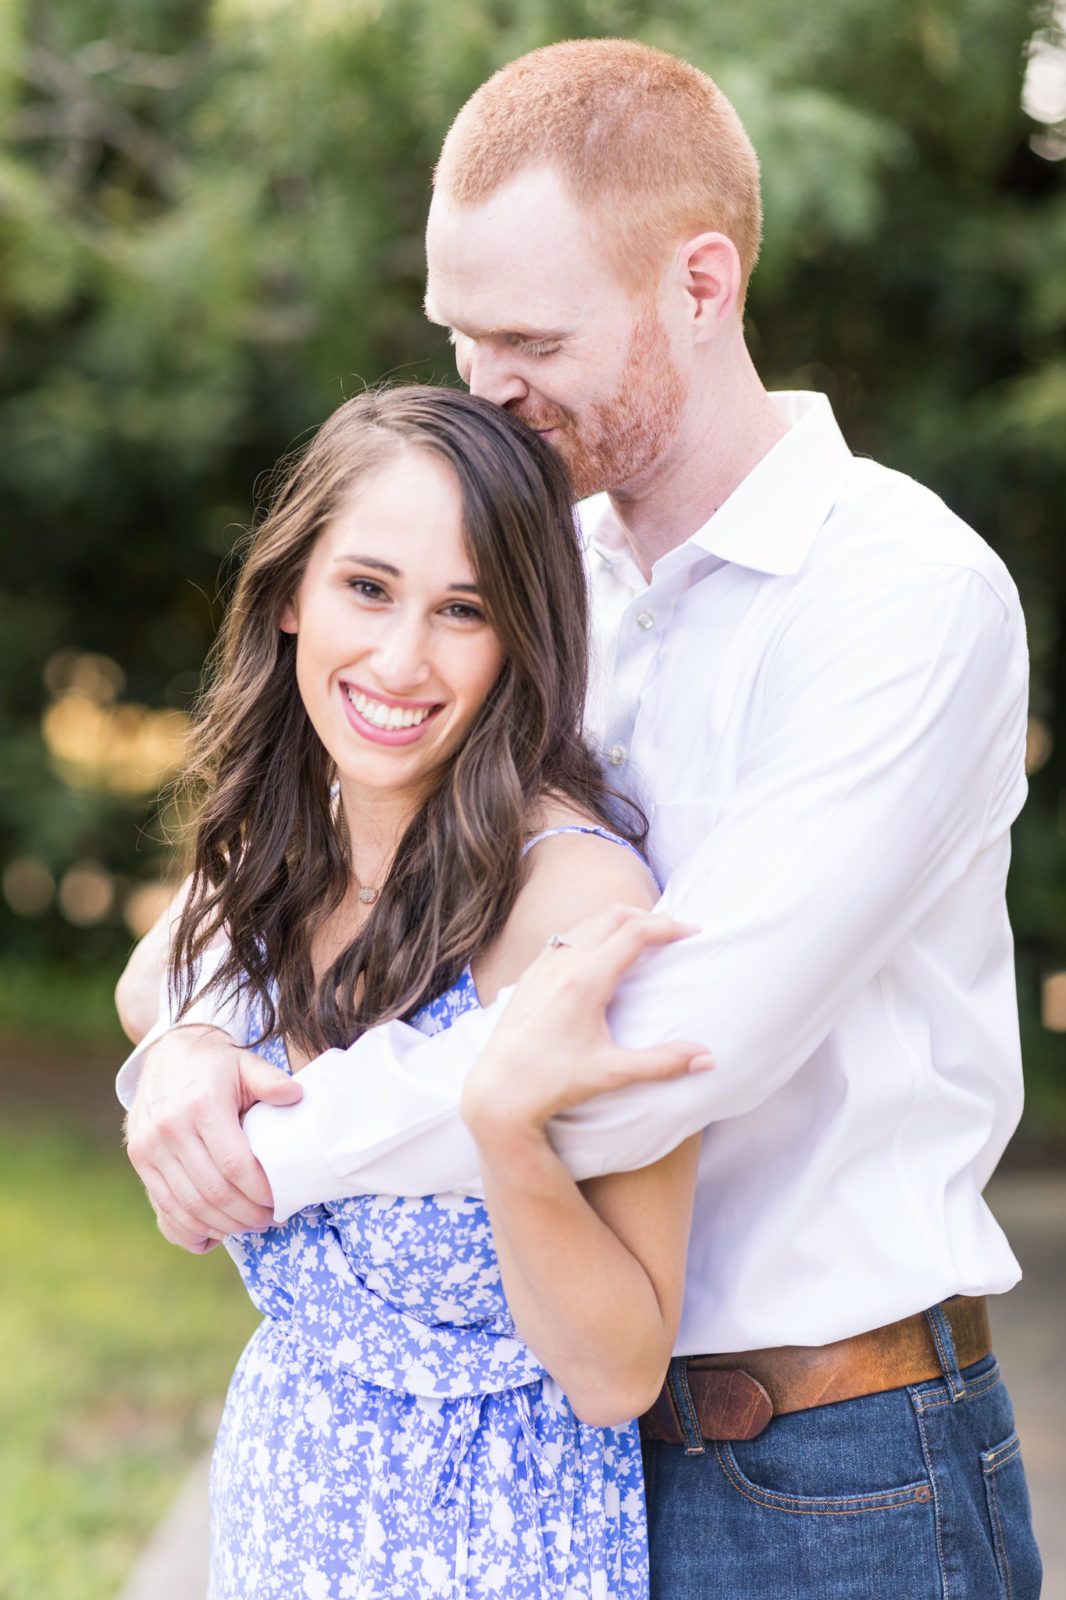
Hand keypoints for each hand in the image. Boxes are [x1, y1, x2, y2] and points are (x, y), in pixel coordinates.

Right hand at [124, 1023, 303, 1252]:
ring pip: (188, 1206)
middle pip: (213, 1192)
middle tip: (269, 1220)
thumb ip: (271, 1081)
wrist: (168, 1051)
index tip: (279, 1201)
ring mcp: (150, 1147)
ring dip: (221, 1225)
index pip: (235, 1166)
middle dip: (245, 1215)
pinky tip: (213, 1233)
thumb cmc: (216, 1063)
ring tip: (247, 1227)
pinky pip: (163, 1205)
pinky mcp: (139, 1158)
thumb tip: (297, 1096)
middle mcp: (171, 1129)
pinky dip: (188, 1227)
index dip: (259, 1192)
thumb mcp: (246, 1064)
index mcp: (203, 1106)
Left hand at [461, 905, 711, 1144]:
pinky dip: (591, 933)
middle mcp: (562, 966)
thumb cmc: (552, 1084)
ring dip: (618, 921)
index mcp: (585, 982)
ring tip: (643, 938)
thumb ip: (662, 1064)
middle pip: (612, 916)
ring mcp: (541, 968)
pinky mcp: (528, 978)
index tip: (693, 932)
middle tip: (674, 930)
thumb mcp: (611, 1074)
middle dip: (648, 916)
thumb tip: (708, 1058)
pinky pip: (563, 938)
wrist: (497, 1092)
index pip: (635, 933)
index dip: (669, 927)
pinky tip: (599, 953)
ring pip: (586, 923)